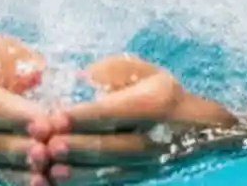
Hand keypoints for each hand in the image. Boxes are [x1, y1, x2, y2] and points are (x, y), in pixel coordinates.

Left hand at [44, 54, 238, 180]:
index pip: (114, 112)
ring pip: (112, 171)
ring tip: (52, 170)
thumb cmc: (159, 90)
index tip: (55, 117)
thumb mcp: (142, 71)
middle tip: (48, 146)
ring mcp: (150, 163)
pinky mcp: (142, 178)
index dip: (84, 116)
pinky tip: (63, 183)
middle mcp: (155, 137)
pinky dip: (88, 185)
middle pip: (113, 146)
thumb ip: (112, 72)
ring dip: (81, 172)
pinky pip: (113, 184)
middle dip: (79, 147)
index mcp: (155, 103)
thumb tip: (82, 78)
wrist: (199, 126)